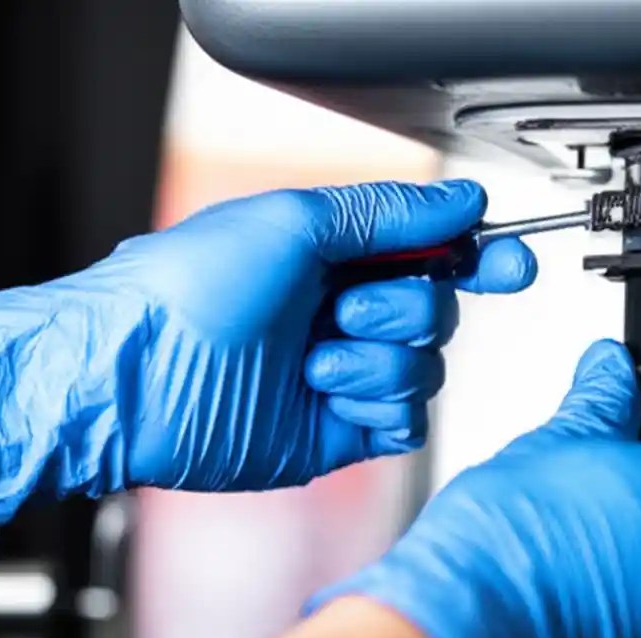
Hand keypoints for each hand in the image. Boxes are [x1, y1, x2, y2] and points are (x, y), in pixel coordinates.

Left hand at [0, 180, 535, 546]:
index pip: (430, 250)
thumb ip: (387, 215)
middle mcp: (340, 312)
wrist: (130, 382)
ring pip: (425, 368)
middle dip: (404, 307)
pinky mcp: (335, 432)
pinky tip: (330, 395)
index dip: (478, 254)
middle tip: (346, 306)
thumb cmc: (185, 291)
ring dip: (379, 361)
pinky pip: (406, 423)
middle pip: (438, 308)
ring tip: (314, 360)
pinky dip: (381, 408)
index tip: (510, 263)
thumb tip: (461, 202)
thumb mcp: (292, 223)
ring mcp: (340, 374)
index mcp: (333, 253)